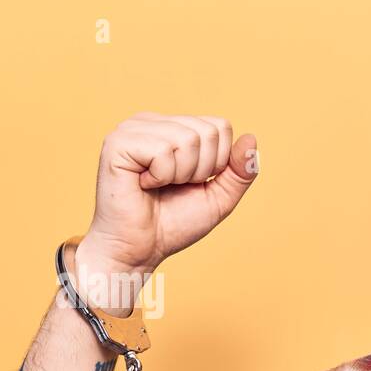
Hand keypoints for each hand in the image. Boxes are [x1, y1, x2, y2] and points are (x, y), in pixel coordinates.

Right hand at [75, 112, 258, 280]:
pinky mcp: (118, 142)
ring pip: (187, 139)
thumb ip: (239, 171)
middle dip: (200, 170)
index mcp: (173, 127)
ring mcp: (132, 129)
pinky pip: (163, 150)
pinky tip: (143, 184)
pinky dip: (162, 176)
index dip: (218, 163)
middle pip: (207, 132)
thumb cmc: (173, 224)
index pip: (220, 126)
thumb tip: (252, 138)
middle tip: (172, 186)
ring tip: (158, 185)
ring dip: (180, 175)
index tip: (192, 183)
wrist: (141, 249)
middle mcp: (152, 122)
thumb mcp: (219, 197)